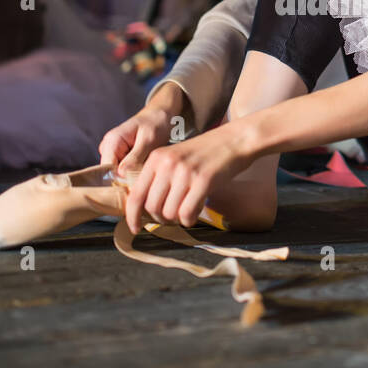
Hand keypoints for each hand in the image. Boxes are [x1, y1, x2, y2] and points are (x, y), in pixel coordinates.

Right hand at [99, 83, 189, 175]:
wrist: (161, 114)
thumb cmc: (156, 123)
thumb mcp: (148, 140)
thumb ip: (135, 157)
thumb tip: (121, 175)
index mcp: (112, 141)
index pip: (107, 169)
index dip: (121, 179)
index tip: (139, 182)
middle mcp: (108, 147)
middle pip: (112, 173)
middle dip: (128, 178)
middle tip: (147, 175)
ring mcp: (113, 153)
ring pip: (119, 174)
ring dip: (133, 175)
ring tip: (149, 168)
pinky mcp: (120, 157)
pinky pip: (124, 171)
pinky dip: (135, 172)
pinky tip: (146, 167)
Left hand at [123, 122, 256, 233]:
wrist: (235, 139)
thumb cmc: (206, 152)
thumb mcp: (175, 157)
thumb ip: (159, 177)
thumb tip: (147, 207)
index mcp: (156, 158)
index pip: (136, 194)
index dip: (132, 216)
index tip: (135, 227)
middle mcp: (167, 164)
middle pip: (152, 207)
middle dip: (160, 218)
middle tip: (171, 216)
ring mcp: (185, 172)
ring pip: (169, 213)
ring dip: (177, 219)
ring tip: (186, 211)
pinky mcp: (203, 181)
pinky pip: (187, 213)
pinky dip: (189, 219)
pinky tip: (195, 212)